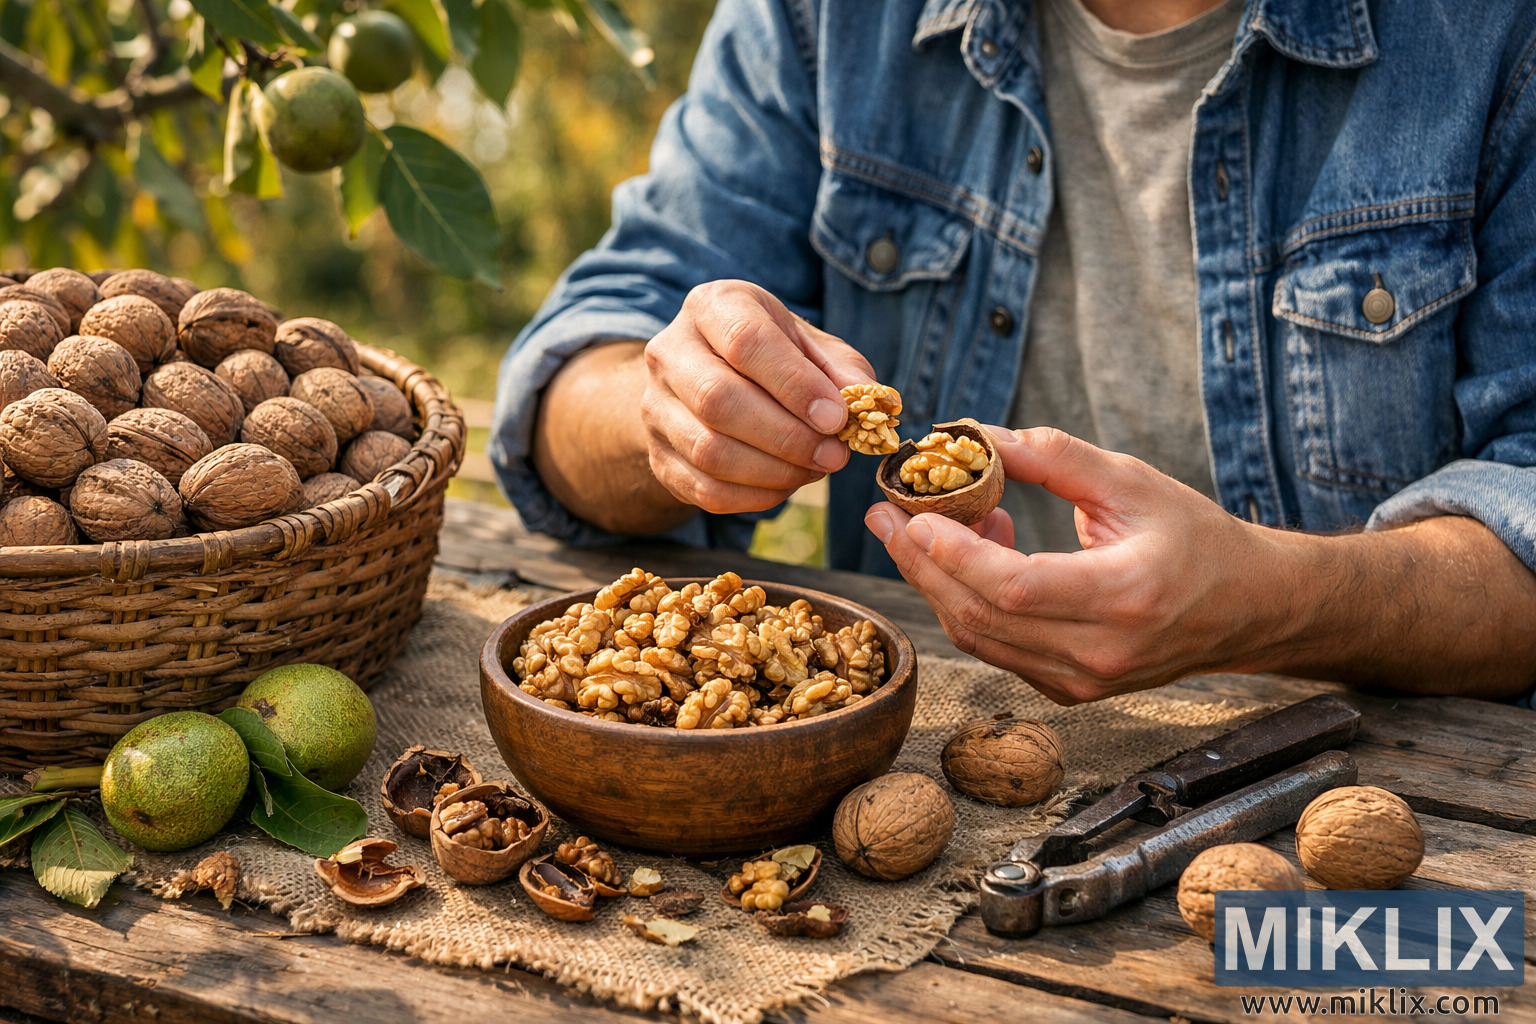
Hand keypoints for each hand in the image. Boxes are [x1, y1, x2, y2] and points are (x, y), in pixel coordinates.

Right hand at [641, 279, 875, 513]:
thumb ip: (842, 369)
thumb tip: (871, 402)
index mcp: (712, 307)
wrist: (705, 378)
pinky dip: (755, 496)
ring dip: (774, 470)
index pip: (746, 341)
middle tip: (834, 456)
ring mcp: (655, 407)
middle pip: (717, 400)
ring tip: (815, 469)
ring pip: (709, 450)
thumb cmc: (770, 356)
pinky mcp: (657, 456)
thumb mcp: (808, 344)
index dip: (795, 385)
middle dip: (787, 436)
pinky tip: (786, 484)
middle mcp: (670, 352)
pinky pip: (704, 489)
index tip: (837, 418)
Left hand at [864, 427, 1284, 704]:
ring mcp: (1082, 681)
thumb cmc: (1196, 539)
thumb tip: (978, 436)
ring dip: (937, 582)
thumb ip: (1054, 457)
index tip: (912, 514)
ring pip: (979, 638)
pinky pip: (996, 648)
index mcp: (1125, 596)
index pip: (1014, 588)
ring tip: (920, 526)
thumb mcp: (1132, 481)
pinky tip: (971, 554)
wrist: (1246, 609)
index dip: (953, 554)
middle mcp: (1100, 653)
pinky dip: (968, 602)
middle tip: (885, 515)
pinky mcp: (1069, 689)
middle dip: (921, 564)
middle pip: (981, 617)